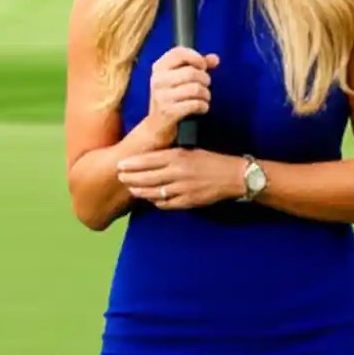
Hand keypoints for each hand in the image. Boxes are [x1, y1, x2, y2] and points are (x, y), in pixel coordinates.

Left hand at [117, 148, 241, 209]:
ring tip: (131, 189)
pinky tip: (150, 199)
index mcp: (178, 156)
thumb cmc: (211, 160)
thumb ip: (170, 155)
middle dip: (131, 178)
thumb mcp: (189, 151)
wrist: (232, 176)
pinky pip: (166, 203)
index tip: (120, 165)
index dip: (132, 164)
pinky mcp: (187, 201)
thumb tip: (150, 158)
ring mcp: (182, 188)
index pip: (148, 160)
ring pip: (154, 192)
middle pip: (147, 177)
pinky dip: (156, 202)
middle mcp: (177, 172)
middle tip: (120, 178)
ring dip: (140, 191)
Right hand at [145, 47, 219, 144]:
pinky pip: (195, 104)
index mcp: (159, 67)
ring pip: (195, 89)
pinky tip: (202, 107)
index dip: (196, 57)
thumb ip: (198, 65)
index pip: (178, 53)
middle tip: (205, 85)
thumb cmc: (171, 97)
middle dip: (205, 79)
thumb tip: (215, 59)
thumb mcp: (179, 78)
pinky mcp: (169, 111)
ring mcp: (162, 96)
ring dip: (206, 94)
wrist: (156, 125)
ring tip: (204, 97)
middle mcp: (158, 80)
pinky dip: (203, 106)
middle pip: (191, 72)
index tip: (203, 66)